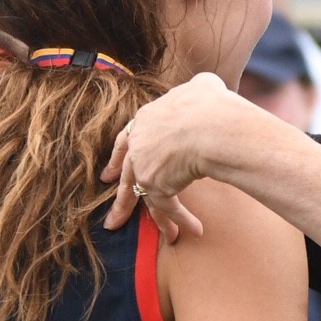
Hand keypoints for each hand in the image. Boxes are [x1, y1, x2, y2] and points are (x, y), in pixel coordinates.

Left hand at [101, 72, 235, 239]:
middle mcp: (139, 143)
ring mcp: (144, 166)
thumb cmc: (211, 104)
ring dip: (147, 218)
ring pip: (141, 196)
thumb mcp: (203, 86)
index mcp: (146, 119)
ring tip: (149, 234)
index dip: (119, 158)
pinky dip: (180, 220)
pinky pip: (168, 208)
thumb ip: (198, 90)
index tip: (110, 174)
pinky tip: (192, 231)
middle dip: (120, 197)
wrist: (211, 125)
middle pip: (126, 173)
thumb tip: (206, 89)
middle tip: (113, 214)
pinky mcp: (156, 185)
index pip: (126, 140)